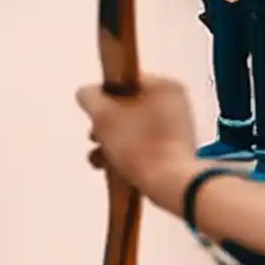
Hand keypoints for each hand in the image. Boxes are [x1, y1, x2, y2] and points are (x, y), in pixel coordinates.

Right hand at [76, 76, 196, 204]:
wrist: (171, 184)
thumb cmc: (138, 145)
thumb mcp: (103, 116)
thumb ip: (90, 97)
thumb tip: (87, 94)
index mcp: (164, 86)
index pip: (123, 80)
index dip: (102, 96)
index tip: (94, 115)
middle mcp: (175, 102)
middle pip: (126, 106)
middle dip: (105, 124)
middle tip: (94, 137)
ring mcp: (177, 127)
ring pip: (133, 127)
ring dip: (111, 141)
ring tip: (98, 158)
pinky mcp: (175, 150)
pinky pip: (144, 144)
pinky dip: (127, 152)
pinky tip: (111, 167)